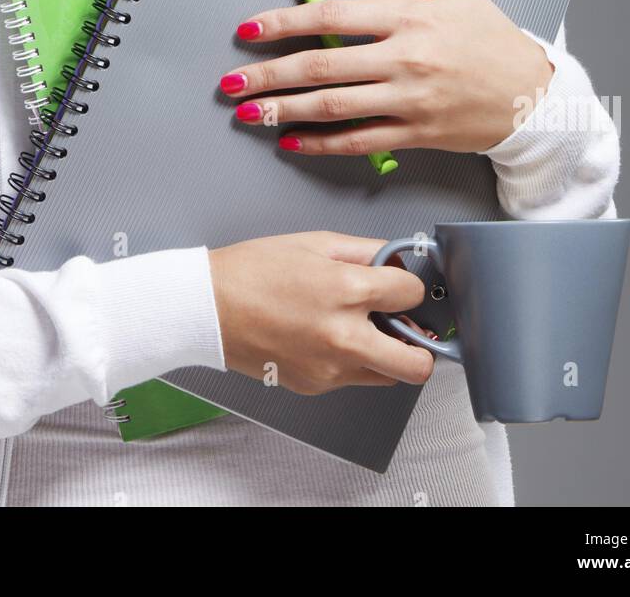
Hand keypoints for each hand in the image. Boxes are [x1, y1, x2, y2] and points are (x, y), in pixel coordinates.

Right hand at [208, 230, 435, 392]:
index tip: (399, 284)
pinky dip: (351, 361)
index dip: (408, 285)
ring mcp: (330, 369)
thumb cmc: (254, 270)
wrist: (209, 307)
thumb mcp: (316, 242)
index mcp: (347, 291)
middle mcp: (344, 337)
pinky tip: (326, 337)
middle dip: (420, 345)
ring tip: (362, 329)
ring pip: (388, 377)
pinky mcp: (315, 386)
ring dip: (386, 355)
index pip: (412, 294)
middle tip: (405, 326)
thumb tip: (397, 261)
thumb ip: (366, 251)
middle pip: (417, 364)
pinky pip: (352, 379)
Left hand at [219, 0, 555, 157]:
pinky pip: (359, 141)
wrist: (534, 97)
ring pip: (333, 106)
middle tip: (230, 83)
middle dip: (267, 75)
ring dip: (283, 111)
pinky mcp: (416, 134)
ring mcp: (408, 100)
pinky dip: (321, 143)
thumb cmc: (492, 39)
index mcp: (408, 18)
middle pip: (321, 65)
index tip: (249, 30)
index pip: (332, 15)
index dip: (284, 22)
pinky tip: (290, 141)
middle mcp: (404, 59)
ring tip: (247, 114)